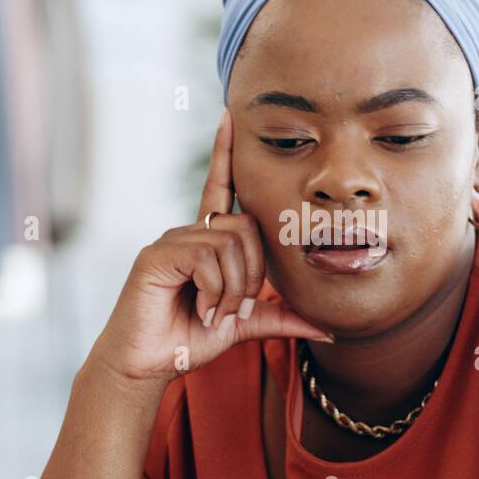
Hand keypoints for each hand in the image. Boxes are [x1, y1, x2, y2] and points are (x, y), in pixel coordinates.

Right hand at [84, 107, 331, 384]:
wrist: (149, 364)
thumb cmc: (189, 338)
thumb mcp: (244, 325)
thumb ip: (282, 317)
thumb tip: (330, 327)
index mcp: (208, 240)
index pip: (221, 187)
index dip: (225, 151)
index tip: (229, 114)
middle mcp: (189, 232)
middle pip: (246, 227)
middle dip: (252, 274)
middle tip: (233, 309)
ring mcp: (171, 240)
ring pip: (230, 244)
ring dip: (233, 288)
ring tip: (214, 313)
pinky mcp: (157, 255)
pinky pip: (207, 258)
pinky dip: (215, 290)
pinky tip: (201, 308)